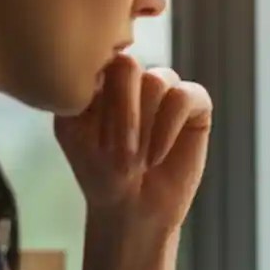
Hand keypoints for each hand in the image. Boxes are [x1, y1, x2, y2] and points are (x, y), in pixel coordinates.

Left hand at [53, 55, 213, 269]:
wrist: (133, 209)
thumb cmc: (100, 171)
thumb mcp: (75, 130)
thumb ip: (82, 91)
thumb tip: (112, 61)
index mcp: (100, 77)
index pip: (96, 59)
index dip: (95, 100)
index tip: (92, 137)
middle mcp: (133, 77)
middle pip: (127, 66)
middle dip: (122, 114)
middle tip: (119, 152)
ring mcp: (165, 88)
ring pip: (156, 81)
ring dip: (144, 126)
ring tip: (139, 159)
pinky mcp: (194, 104)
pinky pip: (185, 95)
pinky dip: (169, 127)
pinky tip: (158, 156)